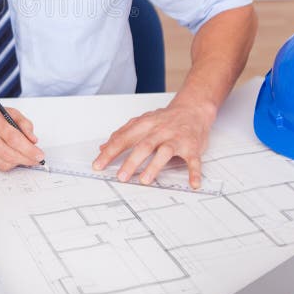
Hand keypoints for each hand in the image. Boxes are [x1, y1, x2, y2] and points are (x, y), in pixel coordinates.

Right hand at [0, 103, 43, 170]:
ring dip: (17, 162)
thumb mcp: (8, 112)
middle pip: (10, 154)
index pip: (14, 138)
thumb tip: (33, 140)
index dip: (29, 150)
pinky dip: (5, 163)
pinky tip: (7, 155)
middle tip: (35, 160)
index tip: (39, 155)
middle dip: (26, 159)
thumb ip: (24, 124)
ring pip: (4, 163)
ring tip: (22, 157)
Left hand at [91, 99, 215, 188]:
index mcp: (145, 125)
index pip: (123, 139)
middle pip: (144, 146)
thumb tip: (104, 148)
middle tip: (121, 176)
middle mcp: (160, 131)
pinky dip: (194, 172)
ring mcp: (176, 139)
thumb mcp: (141, 122)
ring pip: (165, 152)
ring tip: (145, 180)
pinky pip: (194, 160)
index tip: (98, 165)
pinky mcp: (192, 147)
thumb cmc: (165, 119)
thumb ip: (122, 134)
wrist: (192, 109)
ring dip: (155, 166)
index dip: (110, 152)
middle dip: (131, 162)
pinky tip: (193, 183)